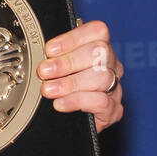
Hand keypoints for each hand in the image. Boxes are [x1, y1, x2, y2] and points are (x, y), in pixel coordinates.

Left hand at [37, 19, 123, 133]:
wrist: (70, 124)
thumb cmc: (65, 90)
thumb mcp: (59, 69)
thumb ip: (55, 57)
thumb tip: (41, 54)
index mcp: (100, 48)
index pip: (97, 31)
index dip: (72, 38)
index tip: (50, 50)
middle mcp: (111, 65)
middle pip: (100, 53)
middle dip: (67, 62)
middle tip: (44, 72)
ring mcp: (115, 87)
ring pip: (101, 77)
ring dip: (70, 83)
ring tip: (48, 90)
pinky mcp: (114, 110)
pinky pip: (101, 102)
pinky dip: (77, 101)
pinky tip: (60, 103)